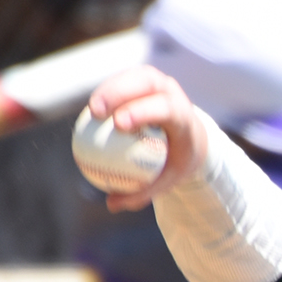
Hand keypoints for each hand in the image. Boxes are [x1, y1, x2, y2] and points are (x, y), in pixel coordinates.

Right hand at [84, 66, 208, 211]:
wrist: (190, 137)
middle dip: (120, 93)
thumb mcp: (167, 180)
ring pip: (130, 78)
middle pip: (145, 82)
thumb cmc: (177, 161)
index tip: (119, 124)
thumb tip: (113, 204)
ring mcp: (157, 82)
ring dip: (108, 90)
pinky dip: (106, 93)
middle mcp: (171, 92)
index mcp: (183, 115)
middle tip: (97, 112)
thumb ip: (143, 191)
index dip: (142, 112)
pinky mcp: (141, 79)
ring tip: (91, 110)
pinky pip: (121, 83)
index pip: (165, 108)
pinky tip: (90, 110)